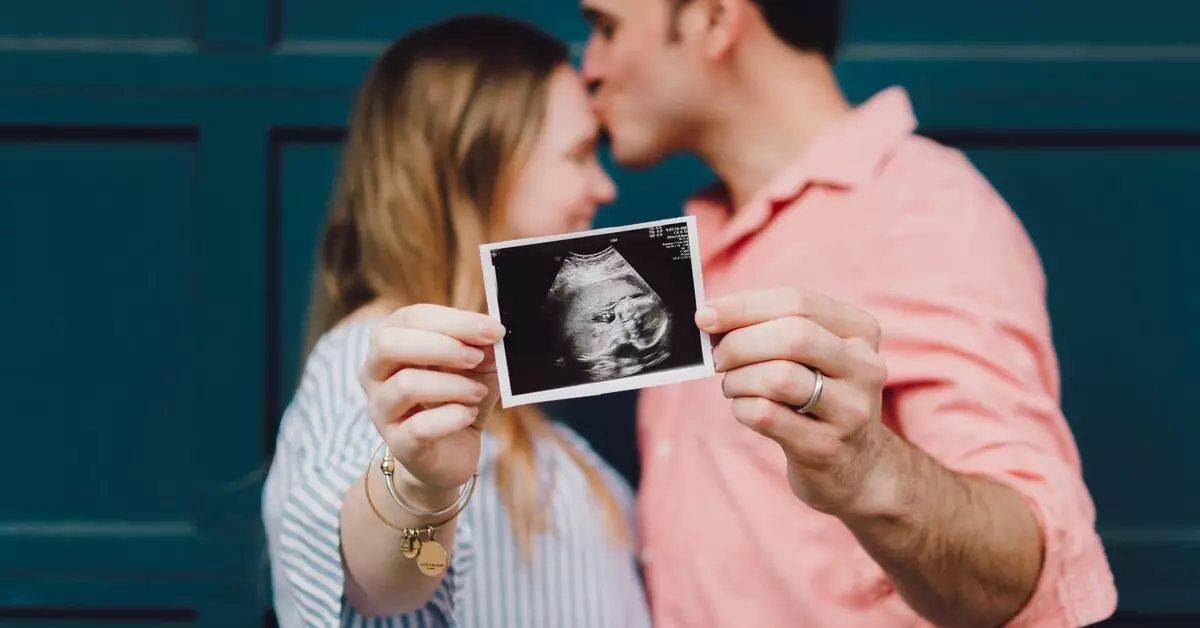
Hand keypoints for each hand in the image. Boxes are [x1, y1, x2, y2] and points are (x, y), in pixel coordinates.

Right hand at [359, 304, 505, 506]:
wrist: (451, 454)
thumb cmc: (458, 398)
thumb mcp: (477, 366)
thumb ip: (483, 346)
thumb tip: (494, 331)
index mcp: (390, 343)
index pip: (411, 318)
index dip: (454, 321)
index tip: (492, 329)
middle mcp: (374, 373)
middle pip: (389, 344)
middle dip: (441, 346)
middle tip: (476, 357)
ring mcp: (381, 410)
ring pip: (405, 385)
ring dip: (452, 385)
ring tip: (478, 392)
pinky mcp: (398, 444)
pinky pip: (419, 427)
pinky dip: (451, 417)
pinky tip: (468, 414)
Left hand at [696, 287, 894, 516]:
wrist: (856, 466)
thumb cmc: (819, 396)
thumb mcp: (813, 355)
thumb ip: (772, 328)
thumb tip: (711, 316)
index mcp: (861, 331)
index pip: (797, 302)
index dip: (744, 306)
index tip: (706, 315)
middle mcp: (864, 366)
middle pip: (792, 336)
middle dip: (740, 343)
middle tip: (717, 358)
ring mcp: (851, 410)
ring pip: (779, 377)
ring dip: (739, 379)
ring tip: (733, 385)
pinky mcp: (826, 446)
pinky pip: (767, 415)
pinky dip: (741, 408)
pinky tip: (744, 408)